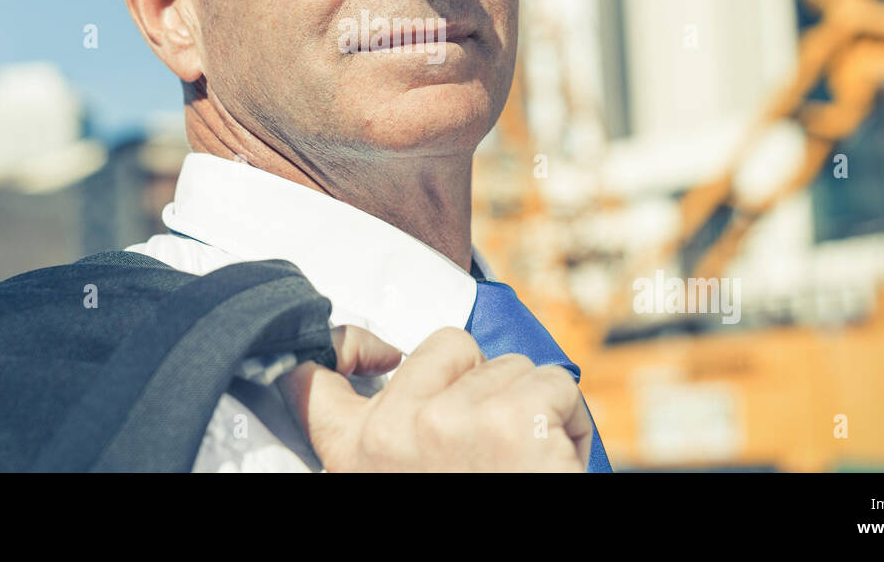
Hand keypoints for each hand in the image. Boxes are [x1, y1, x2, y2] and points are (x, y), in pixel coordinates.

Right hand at [278, 325, 591, 471]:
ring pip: (509, 364)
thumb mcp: (403, 483)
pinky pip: (555, 383)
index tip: (377, 355)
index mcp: (356, 454)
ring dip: (528, 405)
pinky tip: (553, 461)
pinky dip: (568, 419)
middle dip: (478, 379)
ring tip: (523, 462)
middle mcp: (394, 431)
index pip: (314, 380)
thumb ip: (392, 436)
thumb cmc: (470, 538)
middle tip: (488, 444)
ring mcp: (454, 420)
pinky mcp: (516, 419)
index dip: (348, 348)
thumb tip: (397, 373)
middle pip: (448, 346)